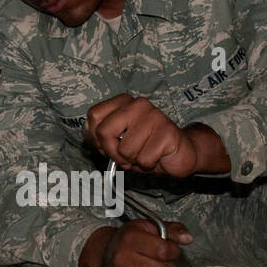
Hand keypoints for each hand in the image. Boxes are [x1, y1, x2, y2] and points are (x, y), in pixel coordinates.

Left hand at [84, 94, 199, 176]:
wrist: (179, 154)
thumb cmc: (146, 148)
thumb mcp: (118, 142)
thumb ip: (100, 135)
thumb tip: (87, 132)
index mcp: (124, 102)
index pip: (94, 116)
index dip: (97, 138)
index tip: (109, 145)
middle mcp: (138, 104)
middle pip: (104, 131)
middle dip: (112, 152)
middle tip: (126, 156)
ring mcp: (154, 116)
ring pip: (125, 149)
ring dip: (133, 160)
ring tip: (144, 154)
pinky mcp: (167, 131)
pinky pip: (144, 158)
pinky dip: (148, 164)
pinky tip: (156, 157)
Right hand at [100, 218, 192, 266]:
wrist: (104, 253)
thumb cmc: (131, 240)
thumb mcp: (150, 227)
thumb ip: (172, 229)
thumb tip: (188, 238)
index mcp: (130, 238)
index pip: (164, 250)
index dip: (174, 252)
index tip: (170, 252)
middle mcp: (121, 259)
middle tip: (164, 266)